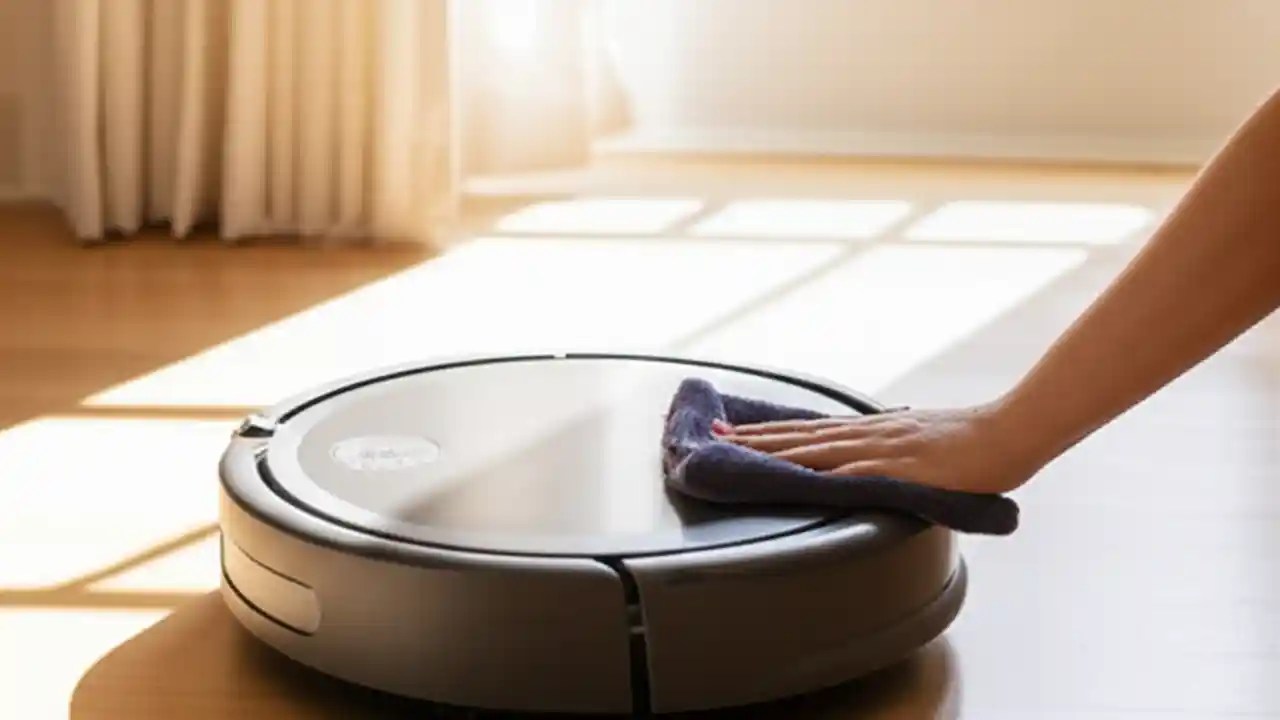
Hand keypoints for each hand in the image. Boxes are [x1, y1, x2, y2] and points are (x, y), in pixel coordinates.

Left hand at [714, 404, 1042, 494]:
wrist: (1010, 431)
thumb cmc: (969, 442)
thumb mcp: (917, 442)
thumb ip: (887, 450)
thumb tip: (863, 458)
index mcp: (872, 431)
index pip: (809, 431)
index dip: (769, 433)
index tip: (731, 432)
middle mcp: (870, 434)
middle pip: (802, 436)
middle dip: (755, 438)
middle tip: (712, 436)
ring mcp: (886, 449)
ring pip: (819, 448)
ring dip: (776, 450)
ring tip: (738, 449)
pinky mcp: (905, 467)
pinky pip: (861, 471)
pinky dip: (828, 473)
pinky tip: (802, 475)